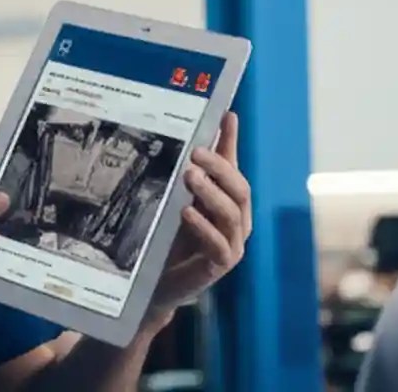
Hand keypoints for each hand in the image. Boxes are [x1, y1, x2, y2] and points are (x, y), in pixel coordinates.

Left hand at [144, 112, 250, 331]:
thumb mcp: (181, 198)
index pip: (234, 167)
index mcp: (231, 202)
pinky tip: (187, 212)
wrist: (158, 282)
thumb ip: (195, 170)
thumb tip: (200, 131)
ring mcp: (232, 244)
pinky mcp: (220, 265)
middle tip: (195, 153)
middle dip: (219, 168)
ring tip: (189, 176)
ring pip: (231, 213)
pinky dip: (204, 226)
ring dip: (210, 192)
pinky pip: (219, 244)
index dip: (231, 142)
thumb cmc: (173, 236)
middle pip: (239, 189)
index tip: (226, 115)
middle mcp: (238, 221)